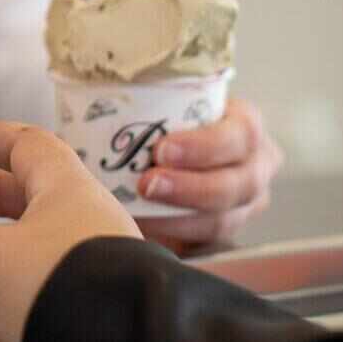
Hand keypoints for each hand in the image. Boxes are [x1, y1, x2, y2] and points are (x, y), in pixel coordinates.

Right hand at [0, 121, 140, 341]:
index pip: (27, 145)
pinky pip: (51, 302)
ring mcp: (98, 272)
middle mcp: (88, 225)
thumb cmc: (66, 290)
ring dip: (1, 250)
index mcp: (66, 192)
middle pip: (37, 196)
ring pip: (43, 249)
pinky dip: (12, 307)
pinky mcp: (98, 319)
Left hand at [136, 98, 284, 252]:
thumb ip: (137, 101)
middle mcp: (254, 166)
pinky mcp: (222, 233)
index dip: (206, 145)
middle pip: (239, 184)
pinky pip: (203, 243)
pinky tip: (140, 229)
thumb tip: (89, 98)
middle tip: (146, 183)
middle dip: (191, 187)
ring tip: (137, 211)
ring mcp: (244, 205)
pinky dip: (171, 237)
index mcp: (245, 125)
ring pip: (223, 220)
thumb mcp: (162, 101)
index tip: (161, 149)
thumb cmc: (160, 118)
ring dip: (178, 219)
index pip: (242, 134)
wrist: (159, 154)